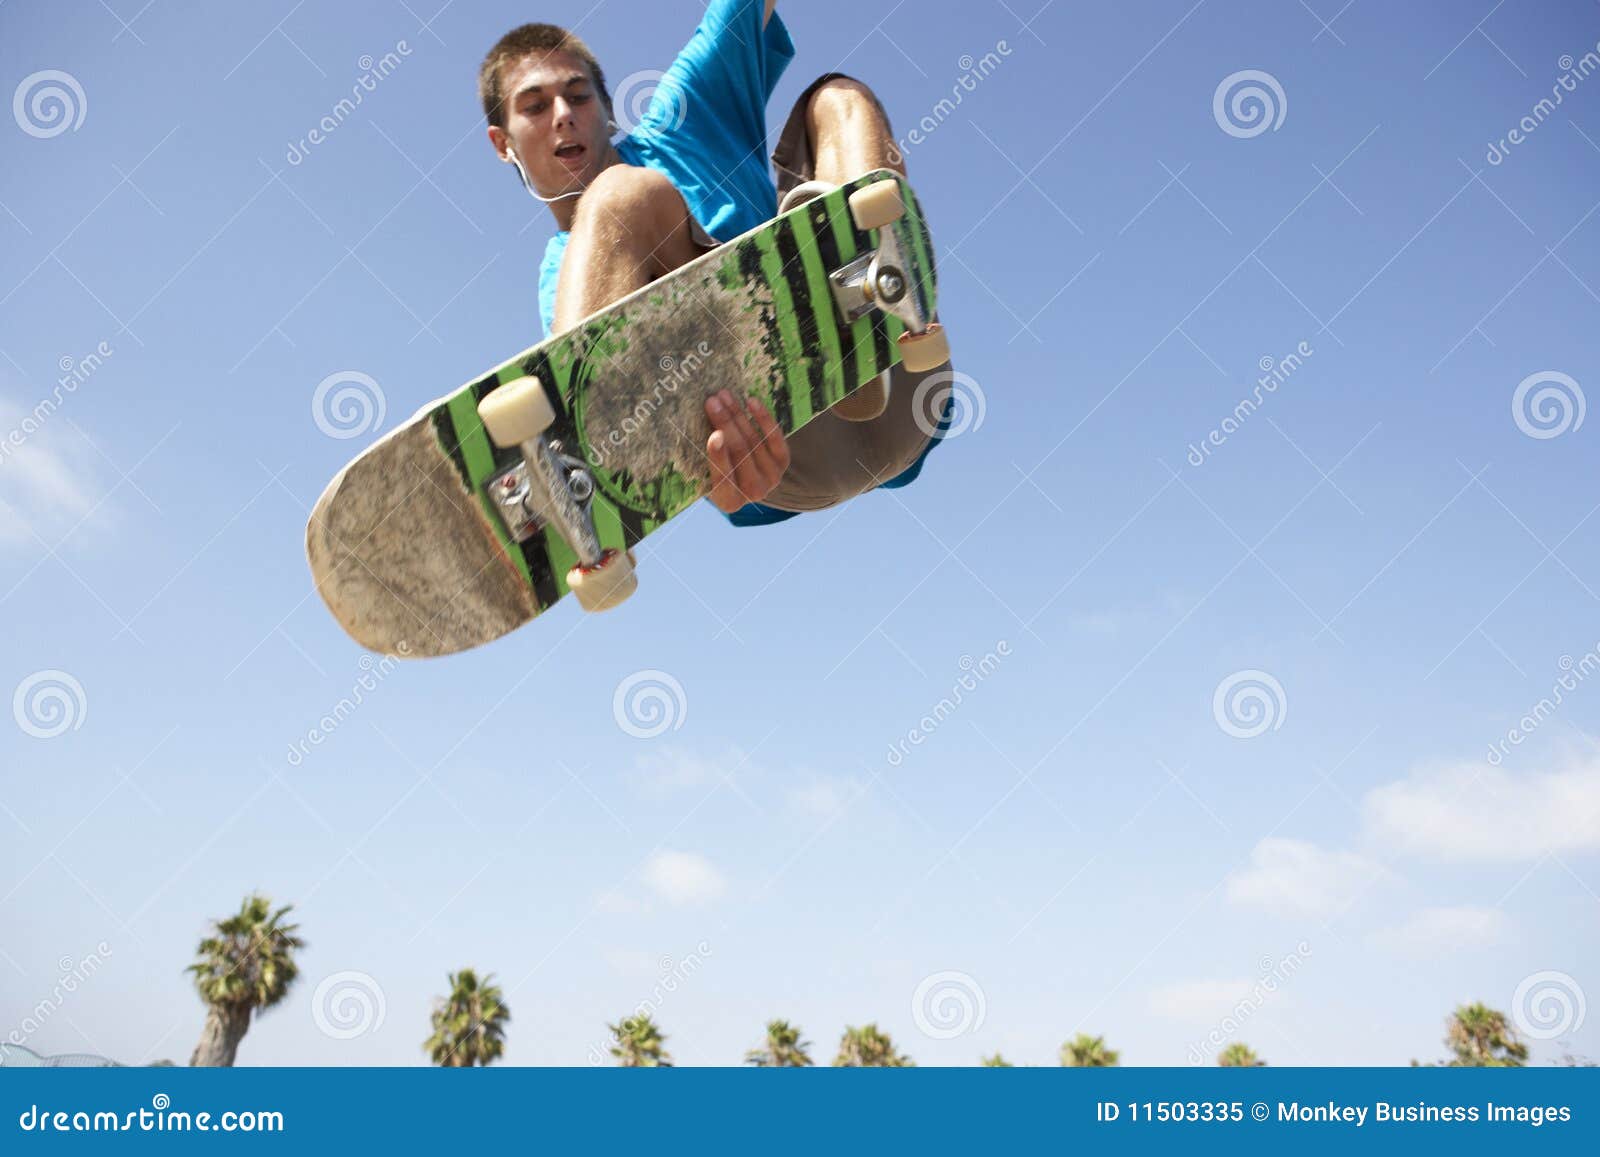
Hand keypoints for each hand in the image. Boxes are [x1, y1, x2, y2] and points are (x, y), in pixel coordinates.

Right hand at [704, 389, 789, 512]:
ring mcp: (772, 478)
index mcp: (728, 501)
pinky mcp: (783, 462)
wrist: (745, 476)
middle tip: (712, 401)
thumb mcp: (703, 470)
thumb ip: (701, 454)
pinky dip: (763, 418)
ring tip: (724, 395)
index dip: (719, 457)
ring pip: (753, 441)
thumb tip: (698, 419)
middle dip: (725, 424)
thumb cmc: (714, 472)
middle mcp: (753, 493)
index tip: (714, 435)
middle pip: (739, 453)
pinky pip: (774, 438)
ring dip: (737, 415)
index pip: (723, 479)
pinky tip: (751, 402)